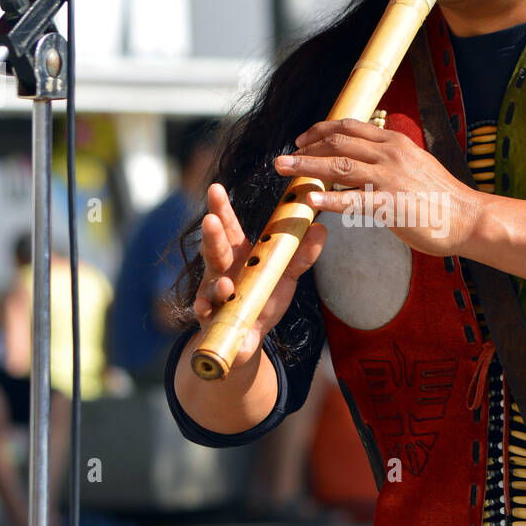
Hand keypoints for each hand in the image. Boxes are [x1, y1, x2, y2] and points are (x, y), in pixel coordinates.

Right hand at [193, 183, 327, 367]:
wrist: (250, 337)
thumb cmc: (264, 297)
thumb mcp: (286, 275)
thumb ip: (301, 254)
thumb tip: (320, 227)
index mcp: (237, 253)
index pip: (228, 227)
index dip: (221, 209)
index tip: (216, 188)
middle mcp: (221, 270)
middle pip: (214, 250)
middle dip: (211, 236)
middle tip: (210, 220)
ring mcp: (213, 294)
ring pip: (211, 285)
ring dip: (217, 284)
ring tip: (227, 284)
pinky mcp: (212, 319)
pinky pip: (205, 314)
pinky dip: (205, 311)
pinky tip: (205, 309)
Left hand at [273, 118, 480, 256]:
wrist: (468, 218)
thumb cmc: (442, 197)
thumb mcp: (416, 165)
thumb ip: (391, 159)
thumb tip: (366, 158)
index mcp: (396, 143)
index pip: (350, 128)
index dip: (321, 131)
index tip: (302, 139)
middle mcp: (391, 154)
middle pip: (338, 143)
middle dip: (306, 148)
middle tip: (282, 157)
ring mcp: (390, 178)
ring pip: (339, 167)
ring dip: (306, 167)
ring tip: (283, 170)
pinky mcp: (391, 205)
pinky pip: (353, 200)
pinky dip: (328, 200)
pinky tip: (310, 202)